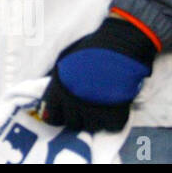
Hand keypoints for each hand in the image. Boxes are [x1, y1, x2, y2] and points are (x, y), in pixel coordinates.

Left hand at [38, 15, 158, 132]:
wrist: (120, 45)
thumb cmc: (92, 48)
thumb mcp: (66, 59)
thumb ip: (59, 79)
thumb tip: (51, 96)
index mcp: (60, 87)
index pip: (50, 115)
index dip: (56, 115)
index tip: (62, 113)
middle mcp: (73, 101)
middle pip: (71, 123)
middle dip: (76, 117)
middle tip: (84, 107)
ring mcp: (94, 109)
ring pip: (90, 126)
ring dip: (94, 119)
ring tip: (100, 106)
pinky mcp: (114, 113)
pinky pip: (109, 126)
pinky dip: (111, 120)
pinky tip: (112, 107)